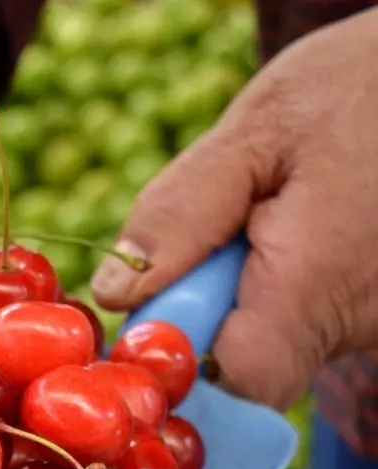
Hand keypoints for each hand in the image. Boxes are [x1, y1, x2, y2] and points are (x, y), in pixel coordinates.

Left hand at [91, 7, 377, 410]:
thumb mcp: (254, 131)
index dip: (181, 357)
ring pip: (278, 343)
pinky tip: (298, 229)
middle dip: (204, 312)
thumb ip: (180, 215)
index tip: (153, 302)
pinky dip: (281, 287)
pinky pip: (308, 322)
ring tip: (269, 216)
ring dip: (244, 294)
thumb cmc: (354, 88)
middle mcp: (363, 320)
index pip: (238, 380)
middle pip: (249, 365)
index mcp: (321, 279)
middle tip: (217, 231)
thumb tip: (115, 292)